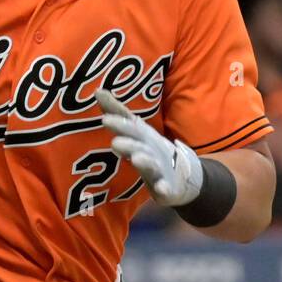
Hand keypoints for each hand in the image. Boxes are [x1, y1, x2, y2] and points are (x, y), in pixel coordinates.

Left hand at [95, 90, 203, 206]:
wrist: (184, 174)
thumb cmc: (152, 150)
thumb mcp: (136, 131)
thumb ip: (118, 113)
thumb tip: (98, 91)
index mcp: (143, 137)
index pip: (130, 126)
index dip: (119, 121)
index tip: (104, 117)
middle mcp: (151, 150)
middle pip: (139, 144)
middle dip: (128, 141)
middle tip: (114, 140)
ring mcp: (160, 168)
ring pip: (151, 165)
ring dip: (144, 161)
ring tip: (136, 158)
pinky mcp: (166, 187)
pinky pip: (165, 188)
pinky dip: (164, 188)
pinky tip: (161, 190)